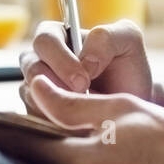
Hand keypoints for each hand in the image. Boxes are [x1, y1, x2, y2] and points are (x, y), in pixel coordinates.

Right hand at [17, 18, 160, 116]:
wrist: (132, 106)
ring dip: (55, 107)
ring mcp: (36, 89)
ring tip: (84, 115)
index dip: (61, 60)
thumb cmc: (128, 68)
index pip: (44, 41)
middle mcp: (40, 60)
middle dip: (56, 86)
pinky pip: (35, 120)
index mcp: (58, 35)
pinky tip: (78, 127)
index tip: (84, 81)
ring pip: (31, 96)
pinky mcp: (38, 114)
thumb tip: (84, 60)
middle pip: (32, 68)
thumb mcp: (128, 41)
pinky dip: (55, 124)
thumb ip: (106, 38)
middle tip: (82, 99)